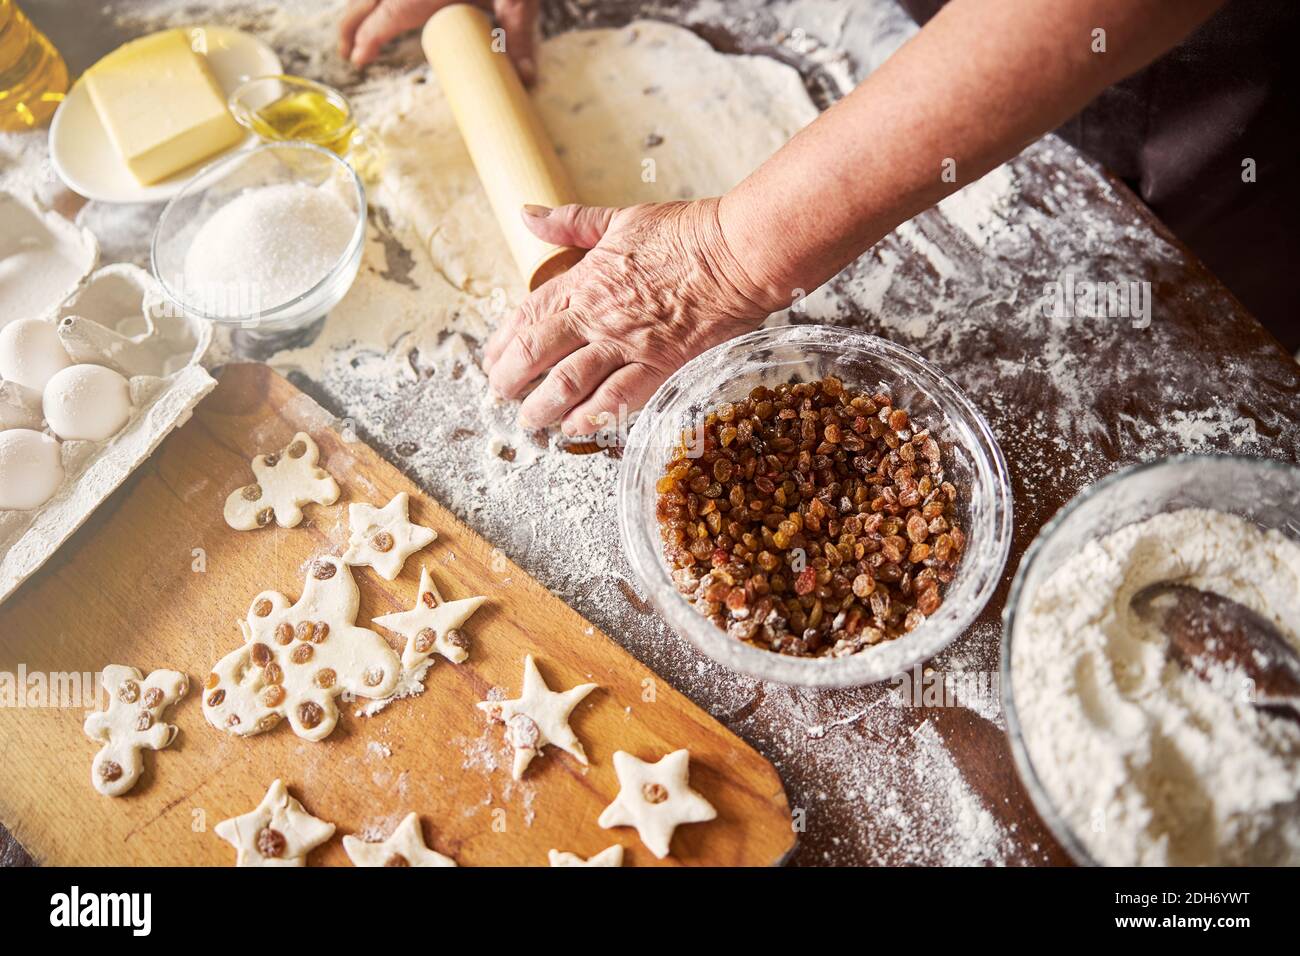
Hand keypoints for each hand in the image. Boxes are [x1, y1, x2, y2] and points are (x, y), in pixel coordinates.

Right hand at [339, 0, 539, 82]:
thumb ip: (519, 37)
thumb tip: (526, 80)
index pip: (383, 21)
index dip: (366, 41)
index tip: (357, 61)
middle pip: (364, 1)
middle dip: (352, 26)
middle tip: (347, 52)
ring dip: (362, 6)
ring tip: (359, 29)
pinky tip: (385, 5)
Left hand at [483, 199, 775, 435]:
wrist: (737, 254)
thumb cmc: (687, 233)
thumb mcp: (622, 219)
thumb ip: (572, 223)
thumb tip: (528, 213)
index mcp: (585, 279)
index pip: (528, 314)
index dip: (504, 340)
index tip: (491, 358)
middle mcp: (597, 315)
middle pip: (537, 353)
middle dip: (511, 378)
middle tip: (500, 394)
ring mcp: (626, 344)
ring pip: (567, 383)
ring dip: (543, 405)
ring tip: (530, 419)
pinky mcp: (658, 366)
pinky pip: (615, 399)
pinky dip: (591, 417)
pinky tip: (575, 428)